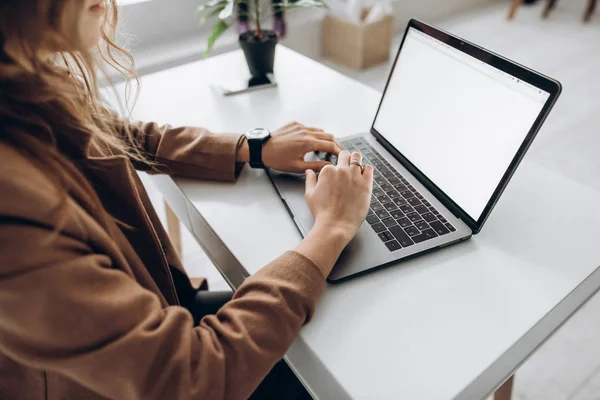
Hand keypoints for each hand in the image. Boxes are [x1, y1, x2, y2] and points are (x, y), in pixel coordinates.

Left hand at [263, 122, 342, 172]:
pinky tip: (311, 142)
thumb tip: (328, 167)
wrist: (261, 148)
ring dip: (325, 139)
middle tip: (338, 152)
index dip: (339, 151)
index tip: (342, 156)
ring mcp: (300, 126)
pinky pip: (309, 128)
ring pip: (319, 131)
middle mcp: (306, 132)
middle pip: (328, 136)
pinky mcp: (295, 124)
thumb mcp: (297, 167)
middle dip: (335, 144)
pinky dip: (314, 134)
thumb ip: (315, 167)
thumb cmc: (276, 159)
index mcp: (308, 143)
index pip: (330, 145)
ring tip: (325, 148)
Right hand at [296, 151, 373, 276]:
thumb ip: (310, 180)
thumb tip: (309, 171)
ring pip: (358, 157)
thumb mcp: (309, 195)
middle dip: (344, 159)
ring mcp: (354, 176)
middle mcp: (341, 170)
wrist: (335, 225)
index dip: (333, 169)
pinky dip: (366, 169)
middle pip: (345, 155)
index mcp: (327, 171)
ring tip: (356, 167)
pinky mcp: (366, 184)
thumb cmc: (322, 213)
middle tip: (345, 166)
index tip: (334, 176)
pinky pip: (369, 168)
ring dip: (356, 160)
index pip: (331, 163)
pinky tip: (364, 174)